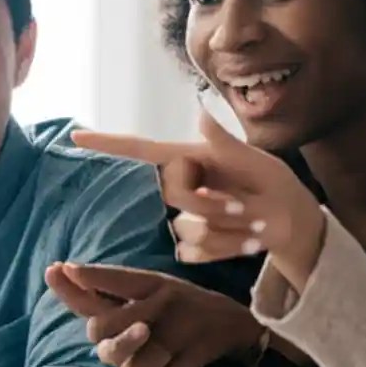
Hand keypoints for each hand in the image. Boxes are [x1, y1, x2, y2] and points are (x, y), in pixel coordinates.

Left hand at [44, 262, 263, 366]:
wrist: (234, 322)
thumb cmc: (176, 308)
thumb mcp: (146, 290)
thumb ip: (102, 290)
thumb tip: (60, 268)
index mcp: (151, 282)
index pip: (115, 279)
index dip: (89, 276)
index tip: (63, 269)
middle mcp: (165, 299)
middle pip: (105, 330)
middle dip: (106, 346)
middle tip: (123, 346)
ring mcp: (184, 325)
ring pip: (132, 366)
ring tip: (152, 357)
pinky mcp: (198, 351)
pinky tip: (173, 364)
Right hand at [70, 110, 327, 291]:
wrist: (290, 223)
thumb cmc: (276, 184)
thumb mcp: (259, 163)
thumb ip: (227, 144)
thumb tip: (199, 112)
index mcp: (192, 159)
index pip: (141, 150)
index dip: (108, 144)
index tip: (75, 136)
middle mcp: (183, 186)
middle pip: (174, 195)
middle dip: (211, 203)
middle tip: (246, 205)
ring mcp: (185, 218)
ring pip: (186, 229)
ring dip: (225, 229)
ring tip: (252, 222)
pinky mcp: (193, 248)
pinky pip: (195, 254)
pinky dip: (227, 249)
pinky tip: (248, 241)